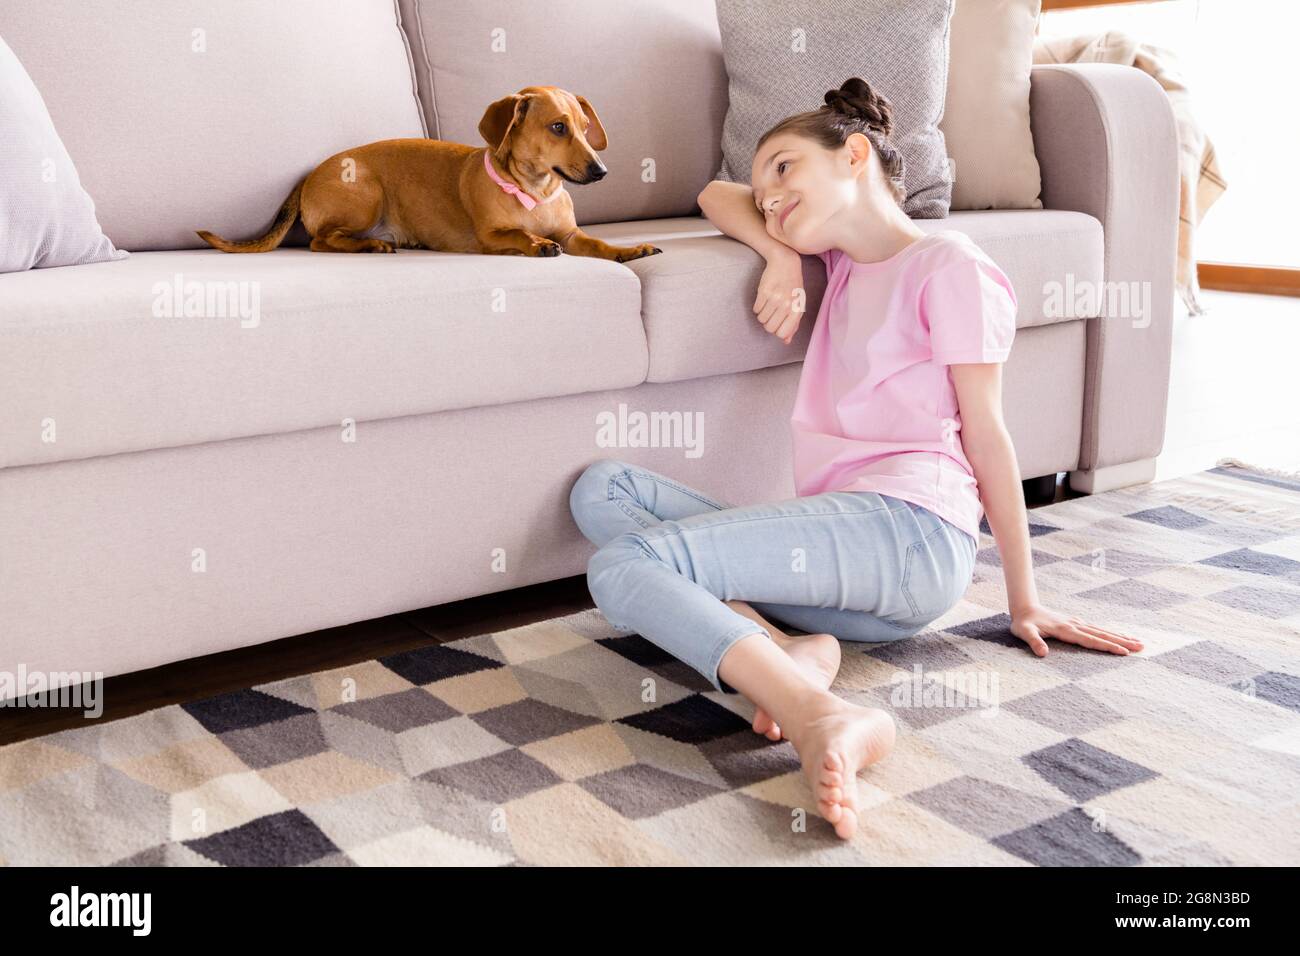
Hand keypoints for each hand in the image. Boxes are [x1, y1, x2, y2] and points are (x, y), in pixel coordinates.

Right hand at [753, 251, 805, 344]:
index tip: (777, 324)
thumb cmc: (793, 286)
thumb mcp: (798, 304)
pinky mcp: (763, 292)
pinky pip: (756, 309)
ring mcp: (775, 298)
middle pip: (769, 328)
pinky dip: (758, 307)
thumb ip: (793, 324)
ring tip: (768, 305)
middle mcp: (786, 305)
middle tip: (771, 315)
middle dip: (768, 324)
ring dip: (762, 315)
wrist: (785, 263)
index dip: (777, 331)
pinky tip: (763, 299)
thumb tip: (786, 341)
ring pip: (761, 319)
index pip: (782, 333)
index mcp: (796, 310)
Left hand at [1009, 603, 1143, 656]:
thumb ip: (1033, 642)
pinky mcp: (1077, 623)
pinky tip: (1121, 636)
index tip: (1123, 652)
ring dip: (1121, 637)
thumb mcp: (1024, 632)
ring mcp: (1078, 623)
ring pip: (1103, 631)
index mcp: (1066, 630)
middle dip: (1122, 642)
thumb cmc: (1023, 623)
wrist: (1025, 607)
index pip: (1090, 640)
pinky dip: (1112, 633)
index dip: (1106, 647)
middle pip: (1102, 635)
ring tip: (1139, 642)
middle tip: (1141, 647)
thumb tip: (1043, 654)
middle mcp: (1076, 625)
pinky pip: (1098, 629)